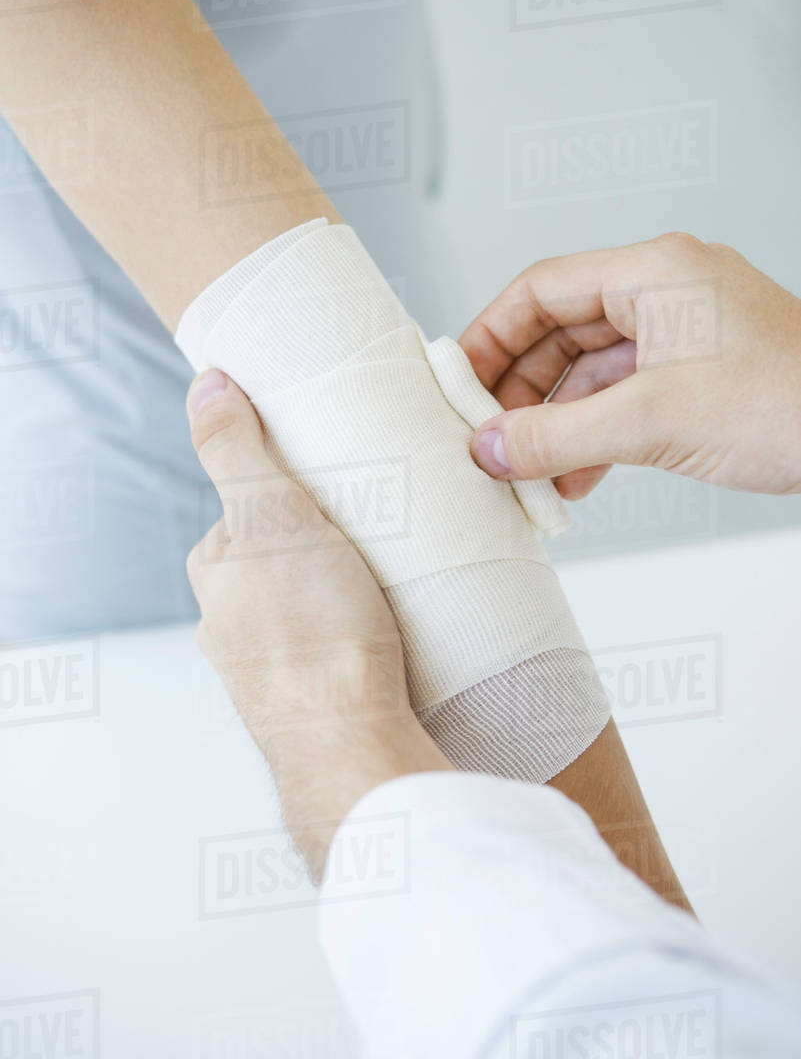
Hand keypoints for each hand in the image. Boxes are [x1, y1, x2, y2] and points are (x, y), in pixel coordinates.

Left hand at [185, 369, 449, 874]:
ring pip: (310, 606)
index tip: (339, 482)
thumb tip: (206, 383)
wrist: (350, 743)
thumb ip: (236, 450)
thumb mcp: (271, 514)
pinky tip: (393, 632)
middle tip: (378, 531)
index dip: (296, 488)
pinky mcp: (314, 700)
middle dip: (325, 544)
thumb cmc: (312, 630)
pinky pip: (335, 646)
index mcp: (216, 577)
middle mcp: (232, 626)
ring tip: (396, 581)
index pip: (250, 508)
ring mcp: (271, 669)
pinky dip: (358, 633)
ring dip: (345, 591)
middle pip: (283, 558)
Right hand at [461, 233, 800, 498]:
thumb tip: (489, 447)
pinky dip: (593, 437)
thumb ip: (557, 436)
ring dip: (556, 424)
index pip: (542, 289)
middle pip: (561, 332)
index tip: (456, 381)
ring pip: (591, 372)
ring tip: (526, 473)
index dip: (491, 335)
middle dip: (521, 392)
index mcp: (655, 273)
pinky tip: (572, 481)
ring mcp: (684, 336)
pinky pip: (624, 399)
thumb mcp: (653, 421)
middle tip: (488, 439)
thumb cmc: (789, 404)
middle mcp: (666, 294)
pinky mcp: (698, 377)